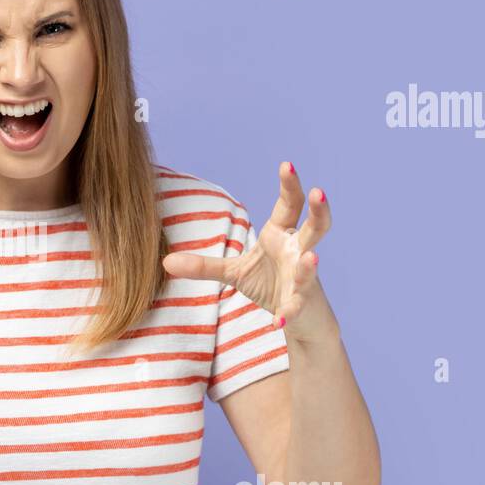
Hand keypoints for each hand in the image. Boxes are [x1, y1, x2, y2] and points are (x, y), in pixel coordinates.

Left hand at [162, 161, 338, 344]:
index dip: (290, 185)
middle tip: (318, 191)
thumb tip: (165, 261)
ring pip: (311, 266)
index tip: (286, 164)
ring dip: (310, 264)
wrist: (296, 317)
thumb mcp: (233, 272)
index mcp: (281, 235)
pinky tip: (278, 320)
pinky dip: (288, 312)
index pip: (289, 205)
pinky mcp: (301, 304)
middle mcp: (297, 252)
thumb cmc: (269, 283)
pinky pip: (296, 306)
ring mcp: (303, 277)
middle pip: (316, 226)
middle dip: (320, 210)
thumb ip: (204, 265)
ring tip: (312, 258)